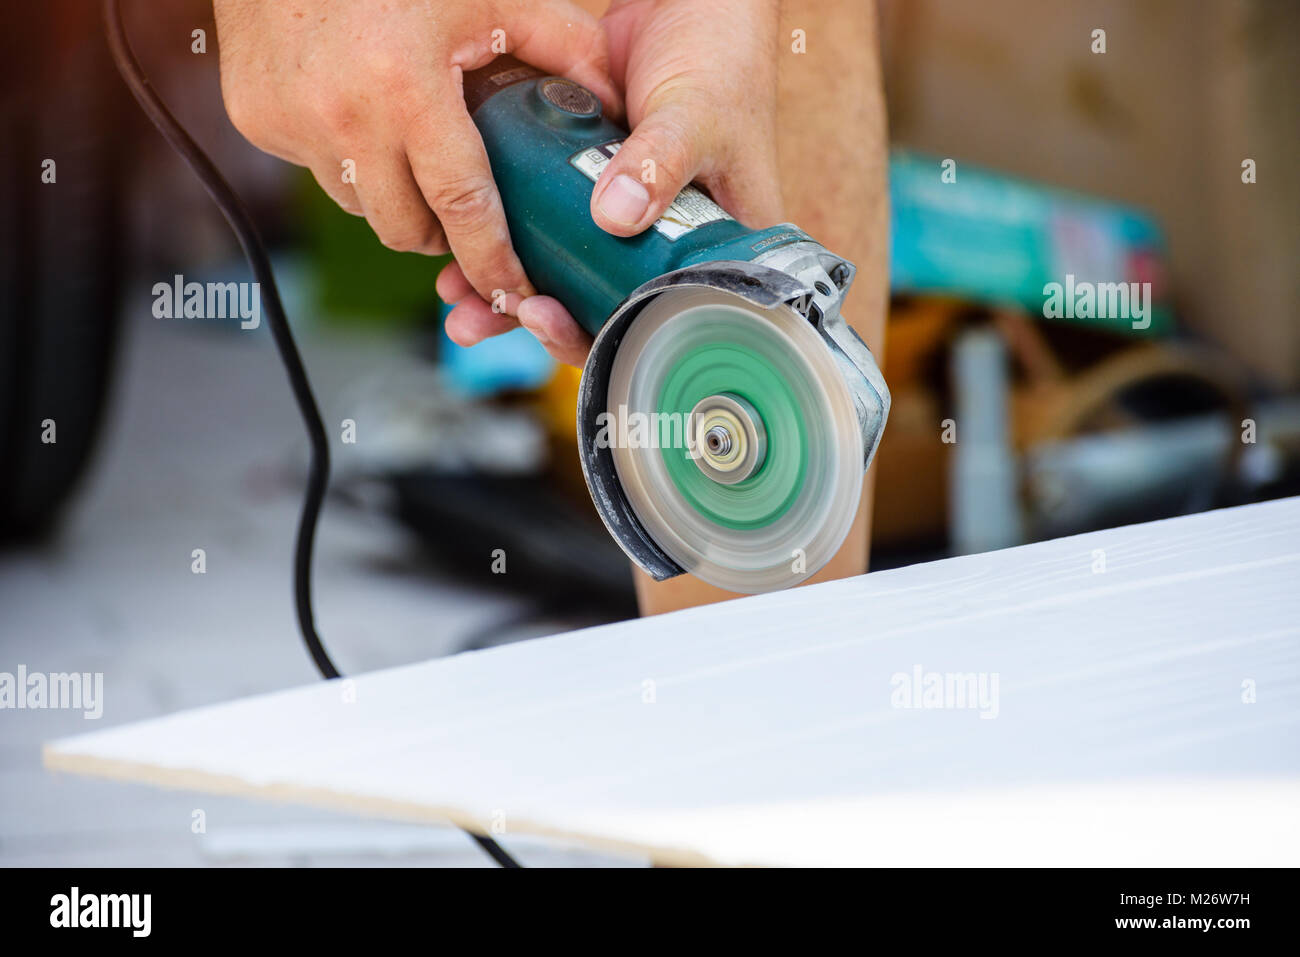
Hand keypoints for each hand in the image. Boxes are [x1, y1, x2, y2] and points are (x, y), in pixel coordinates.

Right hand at [213, 0, 618, 327]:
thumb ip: (564, 47)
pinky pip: (318, 171)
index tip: (512, 292)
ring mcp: (292, 123)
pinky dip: (348, 159)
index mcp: (406, 89)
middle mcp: (343, 117)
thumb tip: (613, 105)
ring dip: (393, 197)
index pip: (461, 207)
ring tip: (412, 152)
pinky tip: (359, 113)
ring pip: (360, 206)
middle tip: (462, 215)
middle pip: (406, 229)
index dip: (491, 260)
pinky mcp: (259, 120)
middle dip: (441, 235)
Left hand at [439, 0, 783, 365]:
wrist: (694, 4)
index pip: (654, 317)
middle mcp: (664, 246)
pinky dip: (503, 234)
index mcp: (712, 252)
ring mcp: (623, 218)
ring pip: (564, 271)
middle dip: (539, 318)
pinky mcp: (586, 185)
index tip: (546, 317)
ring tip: (456, 298)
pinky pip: (543, 223)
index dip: (599, 331)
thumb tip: (616, 215)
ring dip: (508, 287)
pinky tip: (457, 244)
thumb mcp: (699, 114)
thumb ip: (660, 161)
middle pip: (598, 306)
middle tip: (485, 315)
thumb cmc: (723, 57)